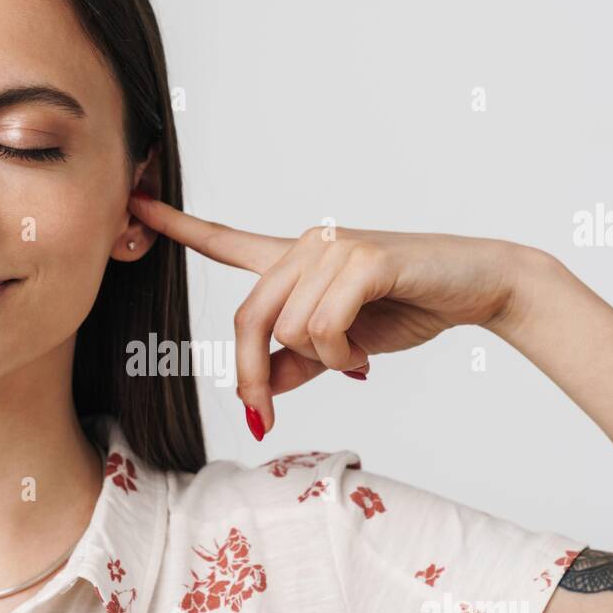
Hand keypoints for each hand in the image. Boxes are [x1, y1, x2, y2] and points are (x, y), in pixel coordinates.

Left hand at [127, 193, 528, 437]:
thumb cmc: (409, 306)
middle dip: (253, 376)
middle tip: (266, 413)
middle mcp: (305, 246)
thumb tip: (261, 393)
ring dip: (322, 363)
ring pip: (288, 330)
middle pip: (247, 318)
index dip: (178, 226)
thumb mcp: (342, 346)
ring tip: (356, 359)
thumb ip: (298, 363)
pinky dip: (341, 357)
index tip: (135, 200)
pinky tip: (366, 356)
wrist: (477, 286)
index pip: (226, 241)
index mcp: (295, 261)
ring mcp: (332, 248)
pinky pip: (323, 327)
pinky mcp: (362, 259)